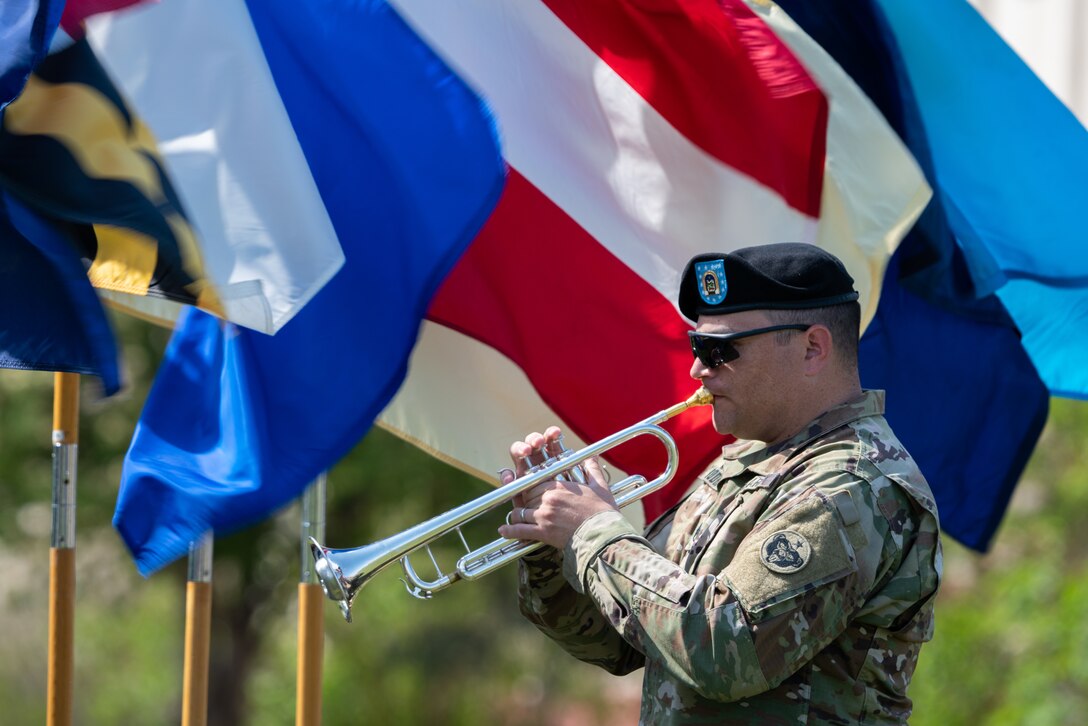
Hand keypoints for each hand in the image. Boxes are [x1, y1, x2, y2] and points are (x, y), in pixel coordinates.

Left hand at [497, 427, 617, 548]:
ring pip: (521, 512)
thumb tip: (591, 457)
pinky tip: (503, 532)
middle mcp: (548, 498)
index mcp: (559, 486)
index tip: (533, 493)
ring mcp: (544, 515)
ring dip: (518, 516)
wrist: (603, 535)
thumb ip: (592, 470)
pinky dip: (510, 531)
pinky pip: (520, 530)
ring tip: (515, 519)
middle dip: (526, 502)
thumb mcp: (600, 487)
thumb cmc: (603, 512)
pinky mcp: (543, 532)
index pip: (536, 483)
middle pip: (527, 497)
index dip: (533, 489)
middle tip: (527, 507)